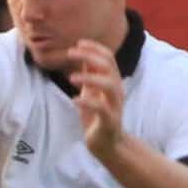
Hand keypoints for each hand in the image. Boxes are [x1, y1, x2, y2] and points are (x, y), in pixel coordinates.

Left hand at [67, 41, 125, 155]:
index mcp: (112, 81)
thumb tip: (82, 54)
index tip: (77, 43)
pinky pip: (102, 108)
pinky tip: (75, 100)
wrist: (107, 144)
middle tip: (70, 53)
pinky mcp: (110, 121)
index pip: (108, 57)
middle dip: (90, 56)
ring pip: (109, 85)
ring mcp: (115, 105)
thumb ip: (89, 74)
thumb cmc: (97, 116)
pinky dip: (88, 102)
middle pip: (109, 66)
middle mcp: (117, 90)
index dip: (94, 48)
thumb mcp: (91, 91)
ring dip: (89, 78)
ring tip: (71, 78)